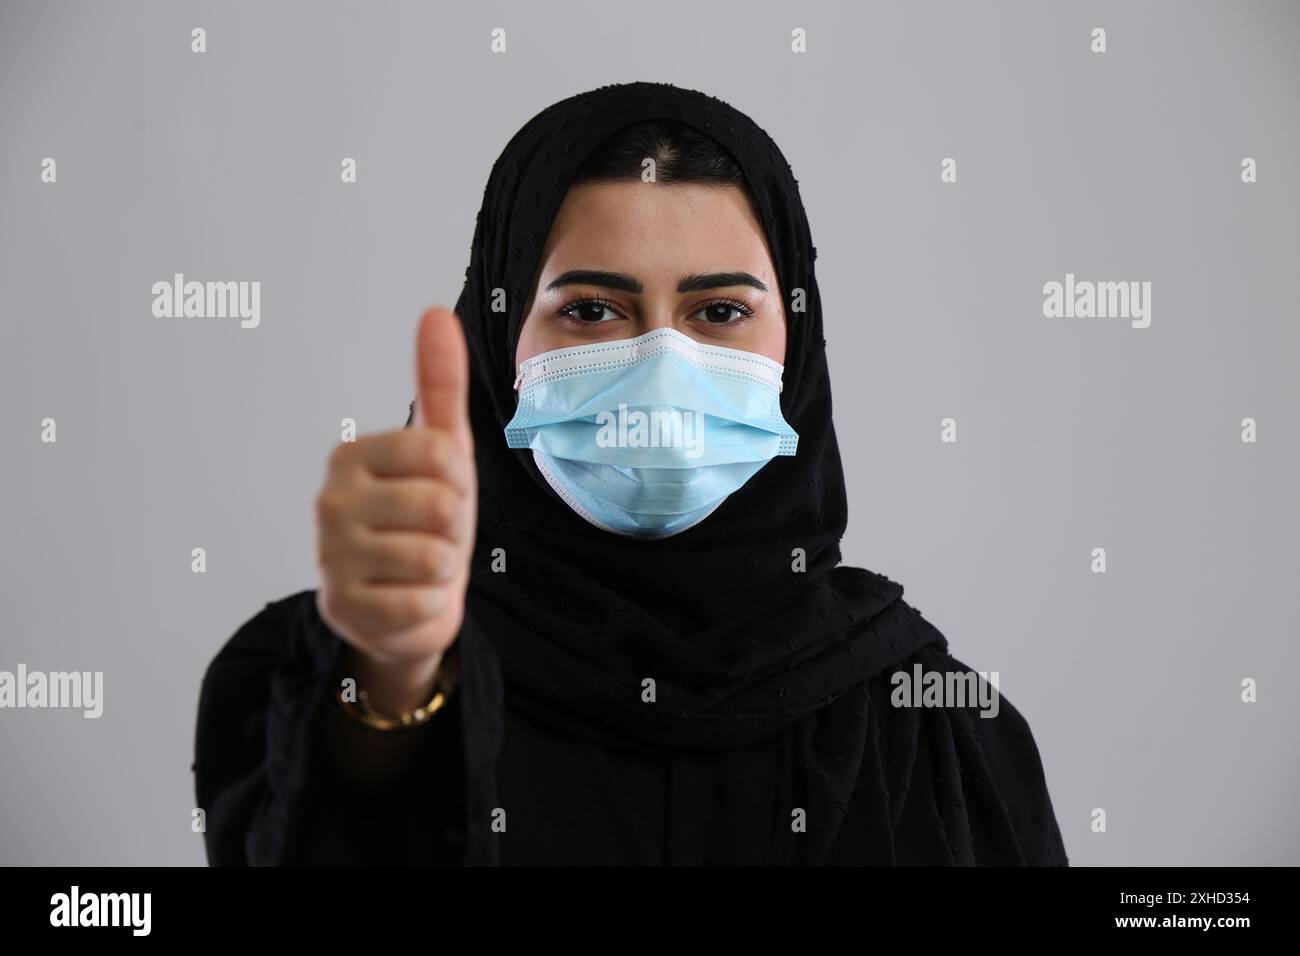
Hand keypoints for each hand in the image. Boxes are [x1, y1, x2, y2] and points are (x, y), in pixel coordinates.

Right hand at [314, 307, 476, 713]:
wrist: (406, 604)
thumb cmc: (424, 520)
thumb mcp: (442, 452)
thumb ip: (439, 384)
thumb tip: (436, 311)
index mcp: (351, 455)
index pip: (443, 453)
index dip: (459, 480)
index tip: (440, 492)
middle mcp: (329, 500)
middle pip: (440, 504)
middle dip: (453, 529)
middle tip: (431, 535)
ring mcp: (329, 557)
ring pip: (432, 557)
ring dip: (443, 570)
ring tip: (421, 568)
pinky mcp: (342, 608)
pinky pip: (420, 604)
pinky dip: (429, 607)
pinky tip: (408, 599)